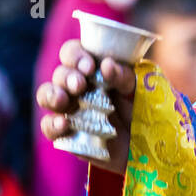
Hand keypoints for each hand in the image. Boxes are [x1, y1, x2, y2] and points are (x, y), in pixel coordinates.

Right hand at [37, 39, 136, 173]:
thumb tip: (106, 65)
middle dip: (67, 76)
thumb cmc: (143, 106)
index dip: (75, 56)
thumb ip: (125, 75)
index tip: (89, 67)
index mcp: (93, 68)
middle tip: (80, 85)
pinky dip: (52, 124)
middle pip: (60, 73)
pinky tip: (63, 123)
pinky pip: (49, 127)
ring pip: (46, 95)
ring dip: (51, 94)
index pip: (72, 52)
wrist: (149, 143)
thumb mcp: (140, 87)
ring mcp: (70, 109)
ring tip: (63, 100)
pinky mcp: (67, 134)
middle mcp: (77, 86)